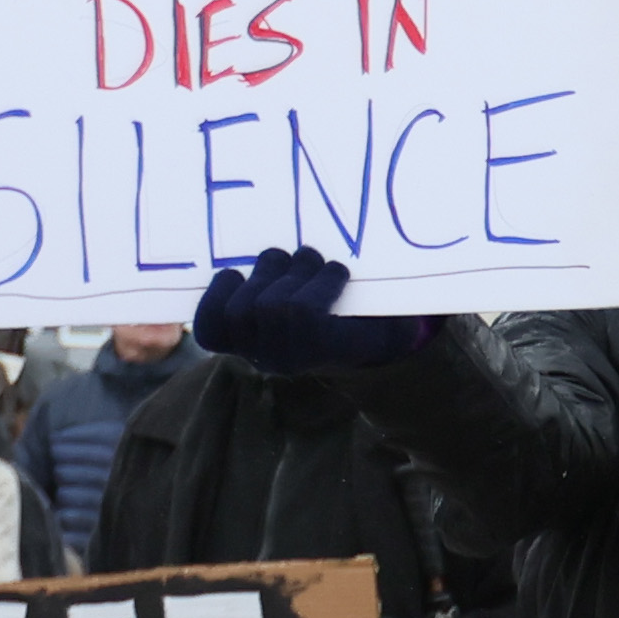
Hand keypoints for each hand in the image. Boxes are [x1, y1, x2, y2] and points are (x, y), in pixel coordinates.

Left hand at [191, 246, 423, 375]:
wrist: (339, 343)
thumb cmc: (368, 318)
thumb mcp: (395, 315)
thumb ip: (398, 309)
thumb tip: (408, 300)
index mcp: (328, 353)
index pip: (303, 317)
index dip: (316, 285)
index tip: (338, 269)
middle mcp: (287, 361)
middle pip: (272, 308)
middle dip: (292, 273)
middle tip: (310, 256)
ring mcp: (254, 352)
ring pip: (241, 310)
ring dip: (263, 275)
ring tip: (282, 260)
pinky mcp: (229, 340)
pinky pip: (209, 326)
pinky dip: (218, 296)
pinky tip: (236, 278)